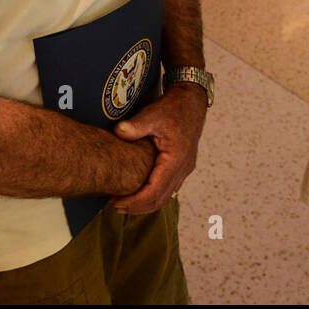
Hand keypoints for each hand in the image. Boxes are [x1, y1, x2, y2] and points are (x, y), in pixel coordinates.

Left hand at [110, 82, 206, 213]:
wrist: (192, 100)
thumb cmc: (174, 107)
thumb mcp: (153, 114)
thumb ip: (136, 125)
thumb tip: (118, 131)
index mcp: (176, 160)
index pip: (154, 192)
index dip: (134, 201)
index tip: (116, 202)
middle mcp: (183, 168)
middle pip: (160, 200)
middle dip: (138, 207)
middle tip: (116, 206)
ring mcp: (185, 168)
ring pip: (166, 197)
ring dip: (146, 204)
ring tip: (125, 204)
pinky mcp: (183, 166)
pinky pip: (169, 189)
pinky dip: (154, 196)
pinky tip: (140, 192)